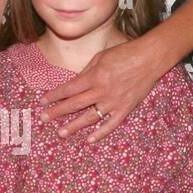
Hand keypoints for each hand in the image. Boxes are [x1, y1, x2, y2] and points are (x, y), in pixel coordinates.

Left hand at [35, 34, 160, 142]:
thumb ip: (86, 72)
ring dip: (74, 126)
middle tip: (43, 118)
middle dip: (57, 112)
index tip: (42, 101)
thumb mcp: (100, 57)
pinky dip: (101, 133)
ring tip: (61, 133)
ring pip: (90, 117)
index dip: (54, 96)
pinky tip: (90, 139)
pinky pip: (111, 124)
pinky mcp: (125, 108)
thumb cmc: (125, 53)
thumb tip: (73, 84)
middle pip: (75, 104)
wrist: (150, 58)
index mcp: (95, 76)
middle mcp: (102, 91)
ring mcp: (114, 101)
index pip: (69, 89)